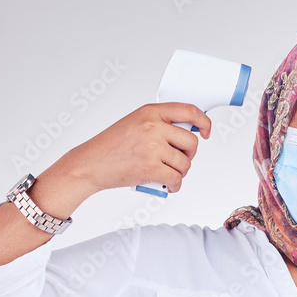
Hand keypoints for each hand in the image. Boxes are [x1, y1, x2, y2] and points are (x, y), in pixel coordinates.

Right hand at [47, 102, 212, 195]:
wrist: (90, 164)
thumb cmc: (111, 146)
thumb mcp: (134, 123)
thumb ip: (158, 124)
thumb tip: (187, 133)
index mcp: (150, 112)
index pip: (189, 111)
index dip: (204, 122)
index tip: (206, 131)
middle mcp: (153, 126)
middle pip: (192, 142)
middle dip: (189, 155)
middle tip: (178, 160)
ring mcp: (152, 147)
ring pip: (185, 163)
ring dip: (180, 172)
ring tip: (168, 173)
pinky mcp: (151, 168)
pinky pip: (177, 179)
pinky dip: (175, 185)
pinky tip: (169, 185)